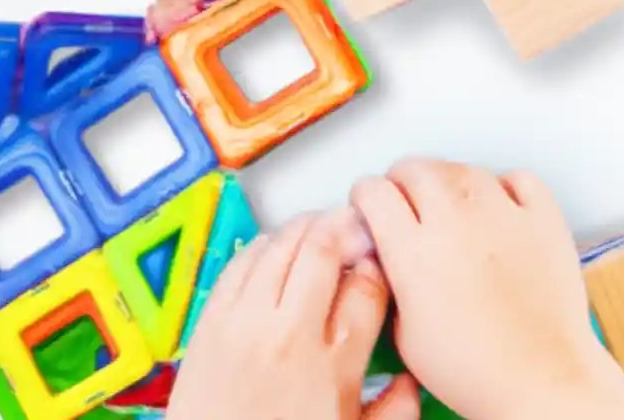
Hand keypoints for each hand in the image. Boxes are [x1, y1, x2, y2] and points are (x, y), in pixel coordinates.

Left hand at [167, 211, 418, 419]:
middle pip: (324, 251)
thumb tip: (412, 382)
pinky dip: (261, 245)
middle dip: (343, 228)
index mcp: (334, 364)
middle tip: (352, 223)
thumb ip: (394, 412)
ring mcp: (246, 323)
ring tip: (318, 225)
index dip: (377, 264)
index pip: (367, 289)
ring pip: (281, 247)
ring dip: (303, 228)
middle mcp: (291, 334)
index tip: (378, 261)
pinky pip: (239, 263)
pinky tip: (273, 245)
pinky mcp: (211, 322)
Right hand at [351, 159, 623, 419]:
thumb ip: (389, 281)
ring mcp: (503, 214)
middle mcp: (456, 222)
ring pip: (462, 167)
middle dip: (401, 182)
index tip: (370, 205)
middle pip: (415, 168)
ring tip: (449, 206)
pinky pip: (518, 177)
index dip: (366, 197)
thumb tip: (384, 257)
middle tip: (405, 201)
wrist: (540, 380)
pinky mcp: (542, 218)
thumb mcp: (403, 333)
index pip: (374, 191)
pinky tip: (497, 205)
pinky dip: (504, 185)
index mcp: (414, 251)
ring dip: (448, 180)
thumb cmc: (477, 369)